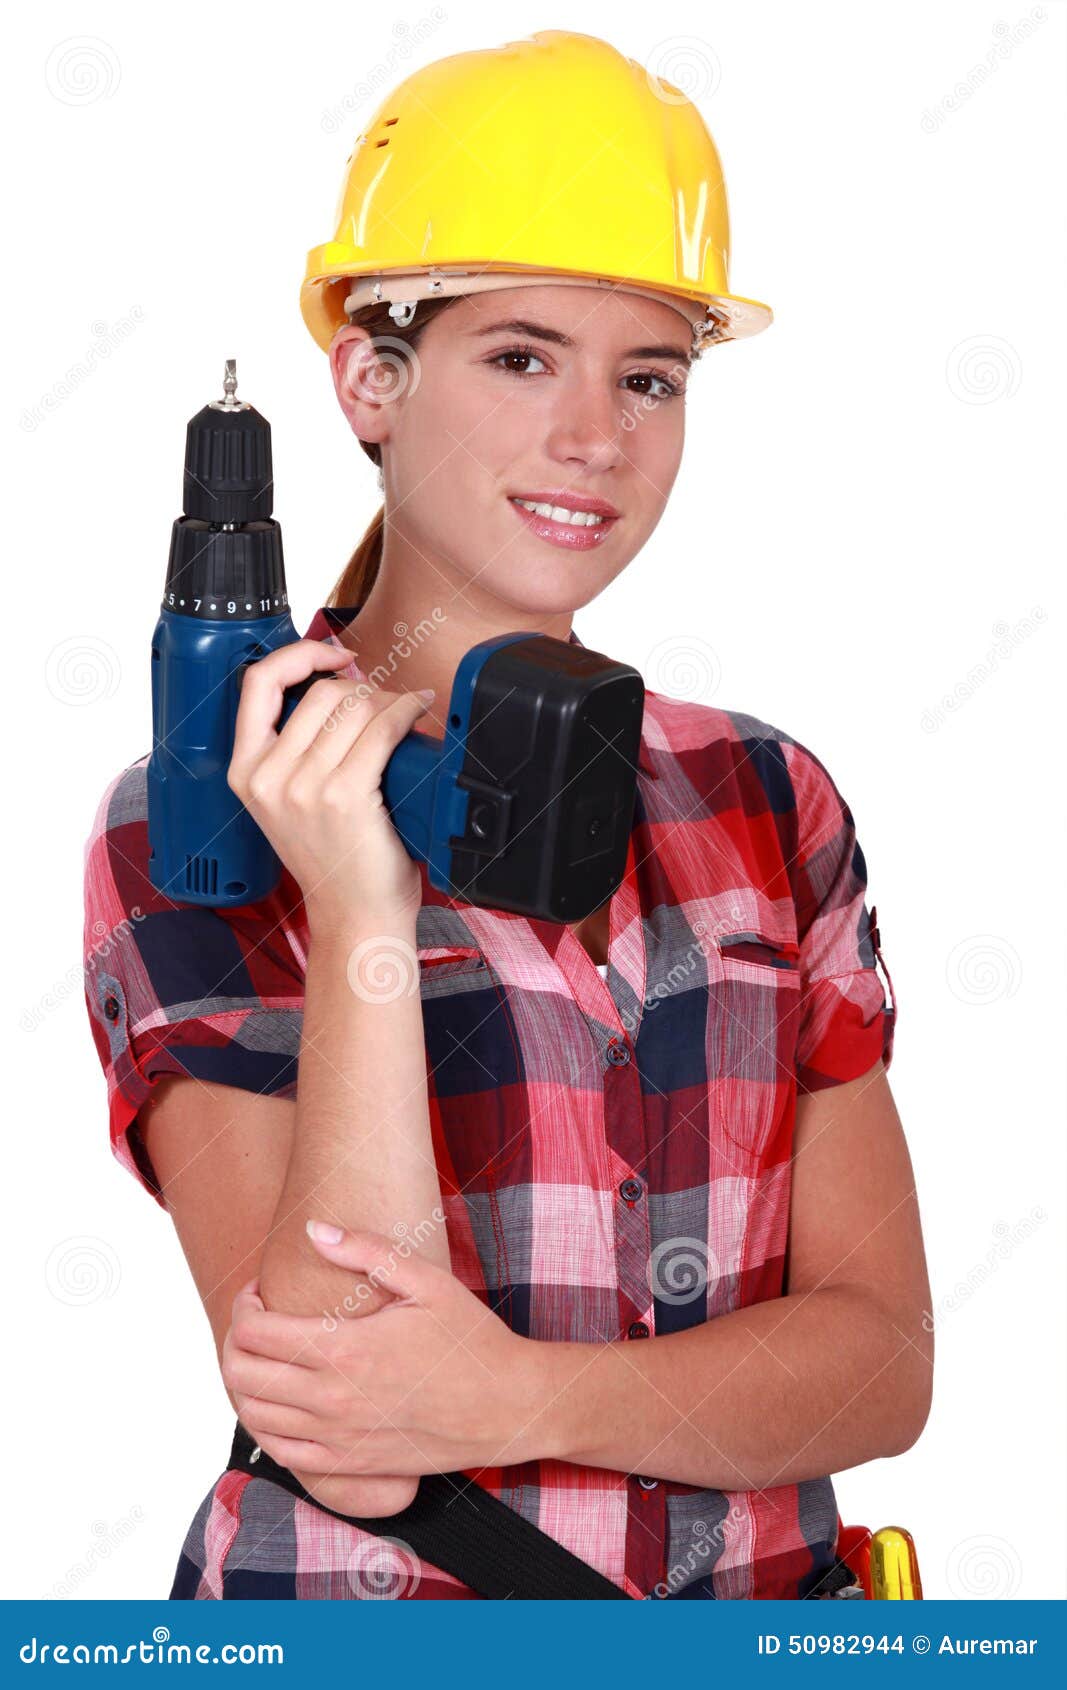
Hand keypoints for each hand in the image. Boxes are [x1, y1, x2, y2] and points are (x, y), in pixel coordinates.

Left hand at [221, 1225, 546, 1478]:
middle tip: (254, 1320)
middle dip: (234, 1341)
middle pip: (240, 1374)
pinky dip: (264, 1426)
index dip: (242, 1305)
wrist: (508, 1406)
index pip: (253, 1331)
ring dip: (244, 1382)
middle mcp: (331, 1399)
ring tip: (265, 1357)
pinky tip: (280, 1402)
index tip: (259, 1291)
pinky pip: (280, 1454)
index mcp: (344, 1349)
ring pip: (253, 1415)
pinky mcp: (349, 1465)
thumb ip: (366, 1250)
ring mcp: (337, 1438)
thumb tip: (313, 1229)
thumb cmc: (470, 1339)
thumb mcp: (427, 1280)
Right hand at [226, 637, 434, 930]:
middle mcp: (267, 778)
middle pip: (321, 692)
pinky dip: (405, 712)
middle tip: (384, 704)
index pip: (258, 683)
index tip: (333, 656)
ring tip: (403, 713)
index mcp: (245, 772)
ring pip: (353, 707)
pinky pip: (380, 730)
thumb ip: (295, 748)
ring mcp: (303, 788)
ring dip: (388, 700)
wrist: (354, 916)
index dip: (299, 655)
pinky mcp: (343, 798)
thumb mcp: (290, 801)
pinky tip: (416, 713)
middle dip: (361, 688)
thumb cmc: (335, 859)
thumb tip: (340, 682)